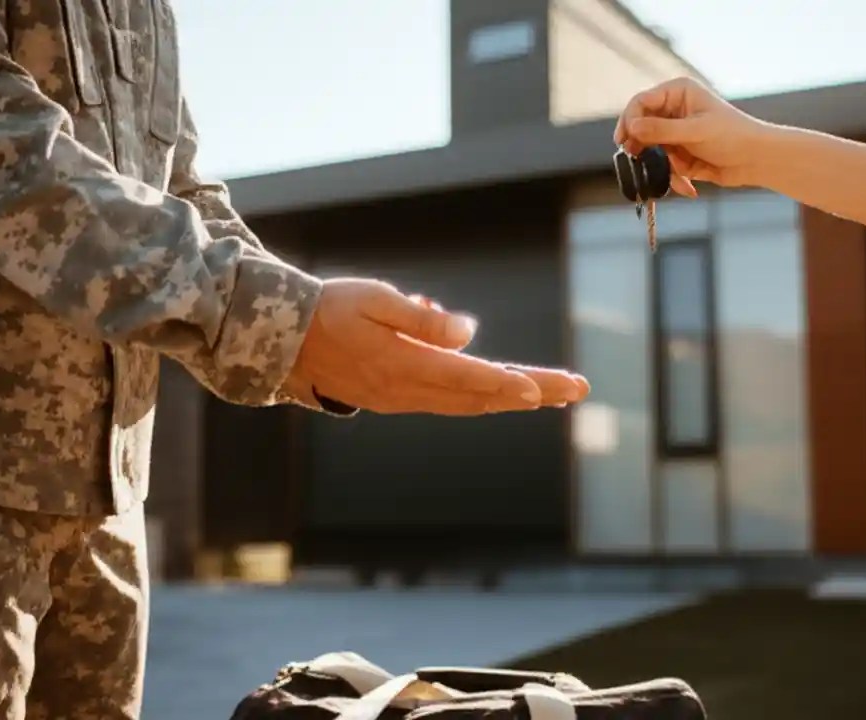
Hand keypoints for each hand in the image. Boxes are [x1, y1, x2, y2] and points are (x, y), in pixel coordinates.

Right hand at [289, 279, 589, 415]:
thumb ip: (421, 318)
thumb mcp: (375, 299)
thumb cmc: (333, 310)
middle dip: (533, 392)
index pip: (469, 378)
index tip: (543, 390)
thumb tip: (468, 331)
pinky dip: (482, 394)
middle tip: (578, 389)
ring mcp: (406, 400)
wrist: (286, 339)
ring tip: (556, 392)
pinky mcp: (400, 400)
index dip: (508, 384)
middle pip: (483, 396)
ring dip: (514, 397)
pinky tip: (508, 386)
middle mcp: (410, 391)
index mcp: (405, 365)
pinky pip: (451, 401)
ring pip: (471, 403)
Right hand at [614, 77, 771, 196]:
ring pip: (651, 151)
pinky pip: (664, 166)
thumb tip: (631, 128)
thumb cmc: (732, 136)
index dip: (630, 120)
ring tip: (680, 176)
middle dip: (642, 149)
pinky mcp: (680, 153)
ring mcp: (675, 133)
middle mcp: (673, 110)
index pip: (641, 102)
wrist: (757, 160)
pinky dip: (674, 178)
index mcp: (677, 93)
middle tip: (637, 162)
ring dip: (662, 167)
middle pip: (641, 127)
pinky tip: (689, 187)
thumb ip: (661, 130)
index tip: (625, 141)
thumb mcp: (695, 131)